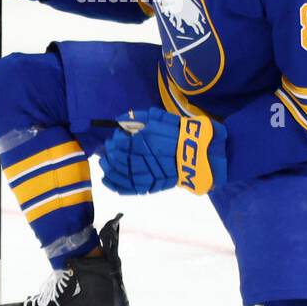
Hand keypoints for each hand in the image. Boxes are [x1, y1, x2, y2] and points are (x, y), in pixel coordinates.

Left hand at [98, 108, 226, 195]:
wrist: (202, 154)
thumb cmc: (182, 133)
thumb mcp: (162, 118)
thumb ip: (140, 118)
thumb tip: (121, 120)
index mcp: (146, 139)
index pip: (120, 142)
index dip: (114, 142)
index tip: (113, 140)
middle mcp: (144, 156)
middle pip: (118, 158)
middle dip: (110, 155)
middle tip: (106, 152)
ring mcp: (148, 172)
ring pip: (121, 173)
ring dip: (109, 169)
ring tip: (104, 166)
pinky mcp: (153, 185)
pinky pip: (130, 187)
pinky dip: (117, 185)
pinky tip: (108, 181)